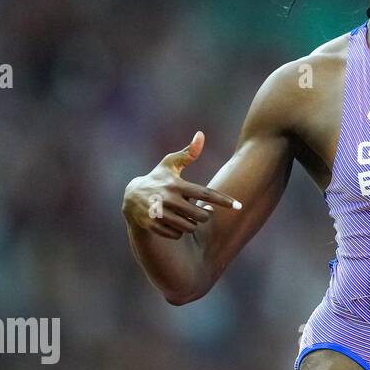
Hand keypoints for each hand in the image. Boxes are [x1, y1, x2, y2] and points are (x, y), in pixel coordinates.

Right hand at [121, 131, 240, 239]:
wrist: (129, 197)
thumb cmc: (157, 178)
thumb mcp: (170, 164)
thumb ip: (188, 153)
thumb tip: (201, 134)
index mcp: (176, 184)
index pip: (206, 193)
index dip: (223, 200)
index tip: (239, 206)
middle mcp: (168, 199)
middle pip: (200, 215)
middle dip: (204, 215)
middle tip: (202, 211)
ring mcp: (159, 213)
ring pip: (189, 227)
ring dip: (192, 224)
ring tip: (187, 217)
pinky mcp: (152, 225)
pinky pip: (177, 235)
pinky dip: (179, 232)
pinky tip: (174, 223)